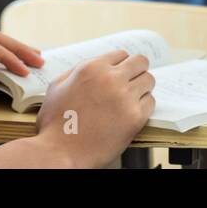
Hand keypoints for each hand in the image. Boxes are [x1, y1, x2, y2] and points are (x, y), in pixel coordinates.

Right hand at [33, 50, 154, 167]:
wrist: (60, 153)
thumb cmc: (55, 124)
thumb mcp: (56, 87)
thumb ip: (75, 71)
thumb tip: (93, 65)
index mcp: (92, 68)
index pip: (122, 54)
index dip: (121, 64)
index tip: (121, 73)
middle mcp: (111, 79)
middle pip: (140, 62)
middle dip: (136, 71)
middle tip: (132, 82)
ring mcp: (125, 97)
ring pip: (148, 80)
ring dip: (141, 88)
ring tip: (132, 98)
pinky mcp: (135, 117)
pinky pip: (150, 102)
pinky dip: (144, 106)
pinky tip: (132, 112)